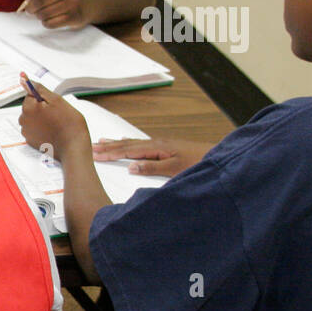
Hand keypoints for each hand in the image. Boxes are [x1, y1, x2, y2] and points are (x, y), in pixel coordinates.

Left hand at [17, 0, 88, 28]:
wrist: (92, 0)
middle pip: (40, 1)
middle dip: (31, 7)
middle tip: (30, 9)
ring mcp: (74, 3)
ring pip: (43, 13)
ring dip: (38, 15)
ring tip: (40, 12)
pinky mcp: (74, 17)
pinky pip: (50, 23)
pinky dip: (46, 22)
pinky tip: (49, 18)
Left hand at [18, 77, 90, 160]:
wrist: (73, 146)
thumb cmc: (68, 122)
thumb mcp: (56, 100)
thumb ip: (38, 89)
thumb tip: (23, 79)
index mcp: (28, 108)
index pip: (31, 95)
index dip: (44, 99)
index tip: (53, 105)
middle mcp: (23, 120)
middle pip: (31, 108)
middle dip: (41, 109)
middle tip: (57, 115)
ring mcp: (26, 132)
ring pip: (33, 119)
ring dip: (42, 119)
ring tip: (56, 124)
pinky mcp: (31, 142)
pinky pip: (35, 130)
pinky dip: (42, 129)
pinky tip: (53, 132)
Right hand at [92, 137, 212, 176]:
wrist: (220, 157)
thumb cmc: (200, 163)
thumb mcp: (175, 169)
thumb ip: (152, 168)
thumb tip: (130, 167)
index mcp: (157, 148)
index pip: (128, 150)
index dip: (110, 153)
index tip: (93, 154)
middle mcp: (157, 143)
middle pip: (127, 144)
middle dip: (108, 146)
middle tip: (91, 146)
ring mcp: (161, 144)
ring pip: (133, 143)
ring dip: (116, 143)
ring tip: (102, 141)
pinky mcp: (166, 147)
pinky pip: (141, 144)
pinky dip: (129, 143)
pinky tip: (127, 142)